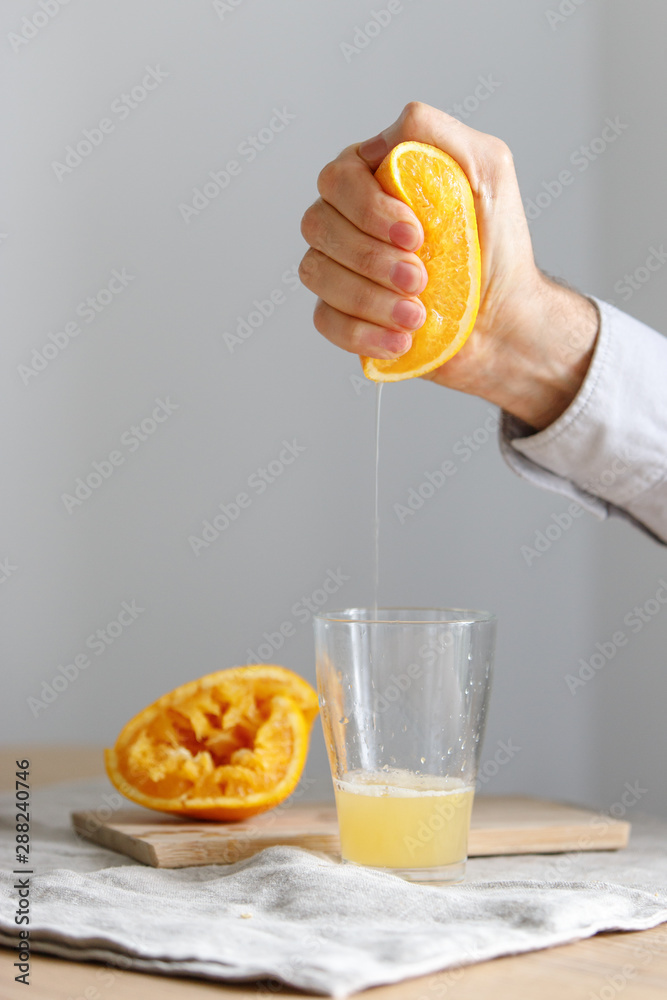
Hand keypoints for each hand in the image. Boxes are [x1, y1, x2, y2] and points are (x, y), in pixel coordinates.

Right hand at [299, 102, 598, 429]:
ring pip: (316, 273)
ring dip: (369, 298)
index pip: (338, 179)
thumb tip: (388, 137)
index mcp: (371, 177)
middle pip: (318, 224)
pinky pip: (325, 320)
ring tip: (417, 314)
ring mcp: (339, 268)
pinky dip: (362, 332)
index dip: (368, 208)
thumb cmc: (496, 243)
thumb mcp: (486, 168)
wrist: (504, 316)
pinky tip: (401, 338)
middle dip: (370, 257)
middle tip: (420, 278)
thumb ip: (436, 134)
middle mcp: (346, 219)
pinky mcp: (342, 314)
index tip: (415, 235)